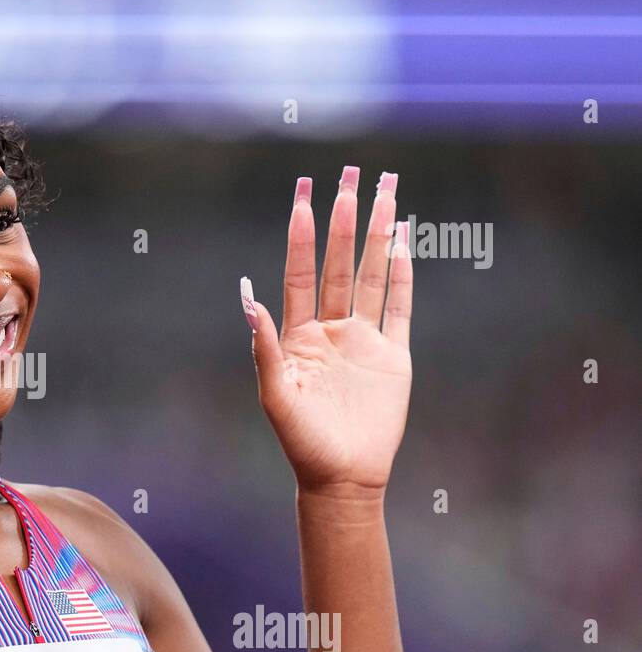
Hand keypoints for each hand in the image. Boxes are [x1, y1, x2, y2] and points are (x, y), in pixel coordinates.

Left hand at [241, 168, 412, 495]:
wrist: (341, 478)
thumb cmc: (300, 442)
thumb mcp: (276, 394)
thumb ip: (265, 346)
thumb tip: (247, 298)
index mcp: (298, 336)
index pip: (300, 273)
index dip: (303, 236)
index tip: (303, 196)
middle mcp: (331, 330)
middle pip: (340, 263)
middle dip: (345, 218)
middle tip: (350, 173)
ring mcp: (363, 339)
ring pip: (373, 275)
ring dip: (379, 234)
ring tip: (387, 191)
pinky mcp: (393, 356)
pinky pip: (400, 306)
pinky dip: (403, 274)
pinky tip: (404, 240)